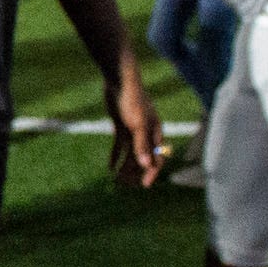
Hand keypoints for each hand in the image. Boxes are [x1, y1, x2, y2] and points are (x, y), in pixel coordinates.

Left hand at [107, 53, 164, 188]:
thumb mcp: (137, 123)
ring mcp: (133, 130)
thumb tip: (146, 165)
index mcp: (155, 133)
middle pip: (142, 158)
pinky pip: (119, 145)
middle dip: (136, 172)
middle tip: (126, 185)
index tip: (145, 185)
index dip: (152, 172)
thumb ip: (141, 144)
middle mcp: (146, 133)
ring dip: (125, 167)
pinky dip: (115, 156)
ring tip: (117, 180)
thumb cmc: (132, 100)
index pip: (157, 157)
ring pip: (130, 153)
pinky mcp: (121, 126)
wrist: (119, 80)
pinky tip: (110, 167)